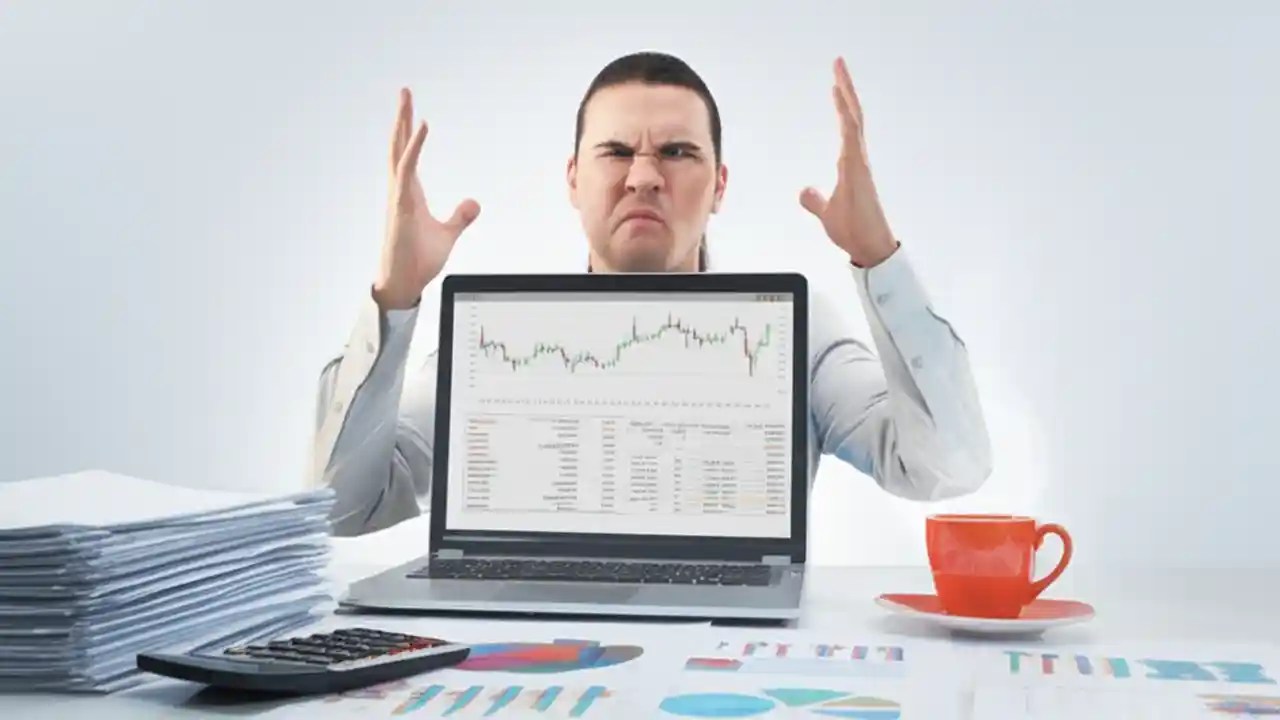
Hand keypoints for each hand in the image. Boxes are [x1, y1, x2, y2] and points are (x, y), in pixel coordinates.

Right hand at [372, 88, 479, 309]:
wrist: (404, 282)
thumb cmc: (418, 259)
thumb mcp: (448, 234)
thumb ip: (460, 216)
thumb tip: (474, 203)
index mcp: (409, 192)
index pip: (407, 154)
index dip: (409, 132)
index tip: (414, 111)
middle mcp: (400, 189)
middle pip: (399, 145)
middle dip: (402, 117)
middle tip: (405, 91)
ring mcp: (398, 195)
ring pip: (398, 151)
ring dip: (403, 123)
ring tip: (407, 100)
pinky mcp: (401, 205)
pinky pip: (407, 169)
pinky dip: (414, 147)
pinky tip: (421, 128)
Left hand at [800, 57, 897, 267]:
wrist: (867, 247)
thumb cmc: (854, 230)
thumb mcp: (825, 211)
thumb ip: (815, 200)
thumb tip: (805, 191)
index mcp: (850, 164)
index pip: (846, 126)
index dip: (842, 104)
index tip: (835, 84)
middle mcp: (857, 158)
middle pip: (853, 114)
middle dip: (846, 88)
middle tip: (838, 63)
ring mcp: (859, 162)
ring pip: (854, 118)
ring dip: (846, 93)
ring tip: (838, 70)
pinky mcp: (859, 170)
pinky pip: (852, 136)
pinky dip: (846, 115)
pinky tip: (840, 97)